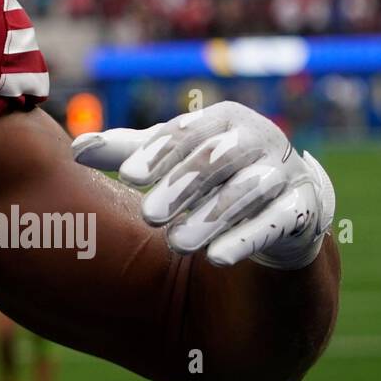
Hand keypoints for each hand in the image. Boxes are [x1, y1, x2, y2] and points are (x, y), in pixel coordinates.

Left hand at [70, 101, 334, 269]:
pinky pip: (278, 223)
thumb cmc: (209, 171)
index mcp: (223, 119)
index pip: (186, 133)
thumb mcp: (168, 159)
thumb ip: (124, 151)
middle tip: (146, 216)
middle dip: (180, 187)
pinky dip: (247, 240)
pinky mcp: (304, 207)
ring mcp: (285, 172)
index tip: (127, 177)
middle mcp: (258, 139)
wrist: (276, 200)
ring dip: (209, 219)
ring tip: (174, 244)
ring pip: (247, 192)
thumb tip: (75, 149)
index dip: (157, 154)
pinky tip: (215, 260)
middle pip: (216, 160)